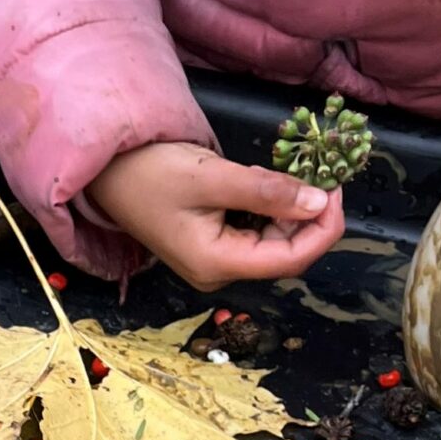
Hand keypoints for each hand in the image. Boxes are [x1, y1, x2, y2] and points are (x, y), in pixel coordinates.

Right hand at [88, 142, 344, 290]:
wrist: (104, 170)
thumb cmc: (148, 173)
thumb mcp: (212, 178)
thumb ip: (267, 192)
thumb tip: (319, 202)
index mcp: (217, 263)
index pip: (291, 258)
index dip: (324, 227)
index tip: (336, 188)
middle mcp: (219, 269)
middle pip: (286, 251)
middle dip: (311, 215)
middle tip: (320, 172)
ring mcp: (215, 257)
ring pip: (274, 239)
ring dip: (292, 208)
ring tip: (292, 172)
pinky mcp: (211, 240)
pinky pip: (256, 229)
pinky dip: (271, 205)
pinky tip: (268, 181)